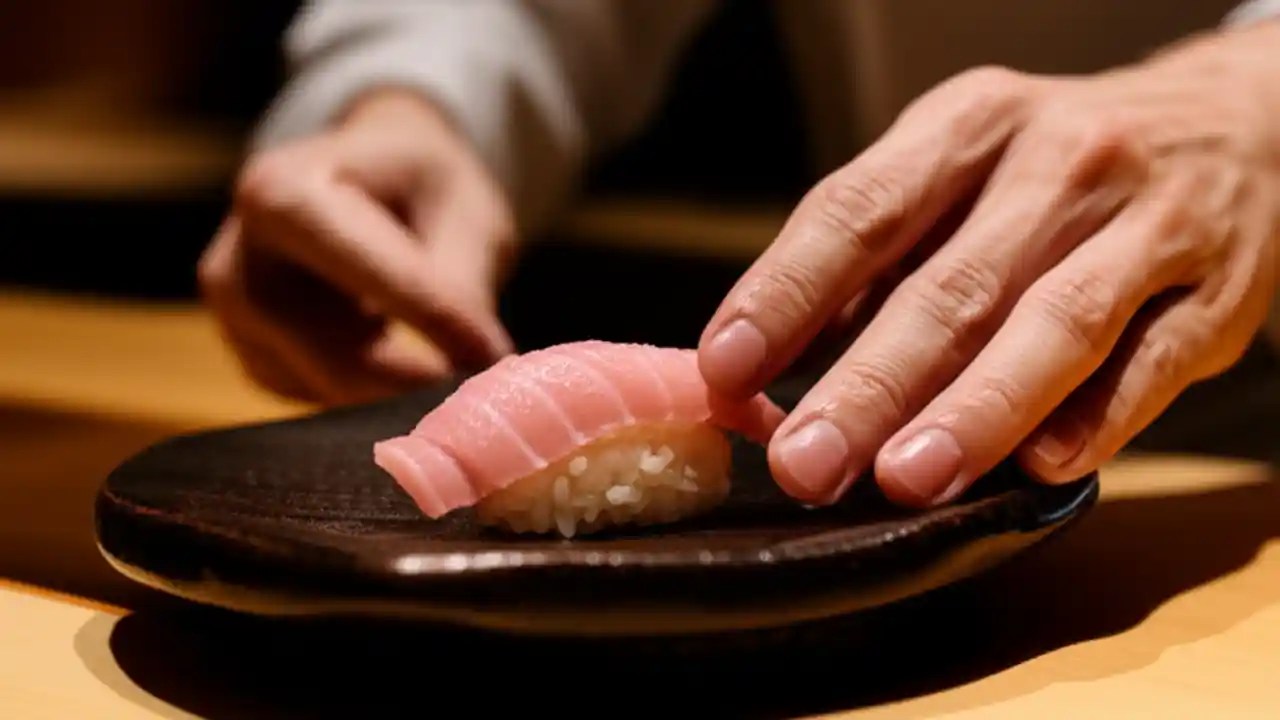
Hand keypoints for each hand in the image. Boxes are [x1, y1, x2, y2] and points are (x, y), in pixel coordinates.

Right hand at [199, 89, 516, 404]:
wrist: (364, 183)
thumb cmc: (418, 184)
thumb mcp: (460, 208)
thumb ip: (463, 283)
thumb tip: (479, 367)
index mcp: (280, 195)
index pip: (360, 267)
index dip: (430, 316)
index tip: (490, 356)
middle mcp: (236, 264)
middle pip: (334, 354)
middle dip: (418, 381)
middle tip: (489, 389)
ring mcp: (237, 325)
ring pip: (335, 391)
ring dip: (405, 389)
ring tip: (454, 354)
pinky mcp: (257, 366)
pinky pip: (328, 401)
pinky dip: (380, 393)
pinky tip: (402, 349)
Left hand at [699, 23, 1279, 507]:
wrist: (1238, 124)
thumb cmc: (1055, 171)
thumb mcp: (959, 171)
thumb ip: (875, 262)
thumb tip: (771, 371)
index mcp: (971, 124)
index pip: (861, 209)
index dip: (787, 292)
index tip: (727, 369)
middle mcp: (1061, 160)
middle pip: (952, 284)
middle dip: (870, 382)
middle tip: (805, 461)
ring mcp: (1151, 223)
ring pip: (1055, 323)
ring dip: (975, 409)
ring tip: (905, 478)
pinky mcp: (1219, 292)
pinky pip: (1153, 363)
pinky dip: (1097, 418)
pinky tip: (1038, 467)